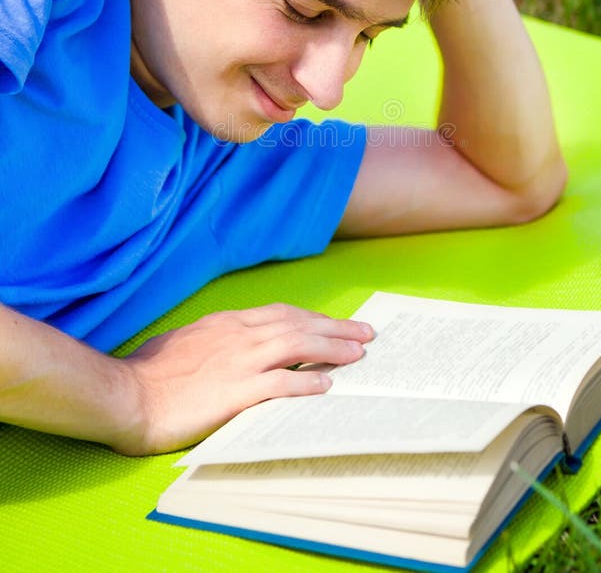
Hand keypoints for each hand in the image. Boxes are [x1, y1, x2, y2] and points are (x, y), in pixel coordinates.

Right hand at [116, 303, 373, 455]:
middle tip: (364, 332)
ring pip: (297, 345)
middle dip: (334, 328)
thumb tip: (230, 346)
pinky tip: (326, 385)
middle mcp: (238, 335)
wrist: (126, 394)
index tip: (333, 324)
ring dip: (332, 348)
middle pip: (298, 325)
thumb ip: (214, 341)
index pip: (281, 315)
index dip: (312, 319)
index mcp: (226, 324)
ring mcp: (238, 362)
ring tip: (359, 354)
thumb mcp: (184, 342)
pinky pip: (280, 383)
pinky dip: (306, 382)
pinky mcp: (235, 391)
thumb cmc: (148, 373)